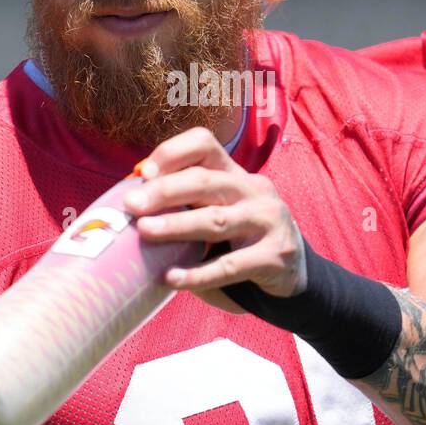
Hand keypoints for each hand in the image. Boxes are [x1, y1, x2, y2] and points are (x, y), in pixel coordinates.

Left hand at [123, 127, 306, 313]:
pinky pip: (230, 266)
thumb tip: (130, 205)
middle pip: (205, 181)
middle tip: (132, 206)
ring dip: (177, 225)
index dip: (172, 153)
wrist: (295, 273)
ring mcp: (267, 221)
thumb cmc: (241, 239)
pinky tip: (172, 279)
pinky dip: (198, 274)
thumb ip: (188, 203)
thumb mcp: (221, 210)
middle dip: (165, 191)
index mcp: (235, 174)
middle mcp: (253, 190)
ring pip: (216, 220)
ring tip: (145, 231)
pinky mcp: (274, 256)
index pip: (205, 145)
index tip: (143, 174)